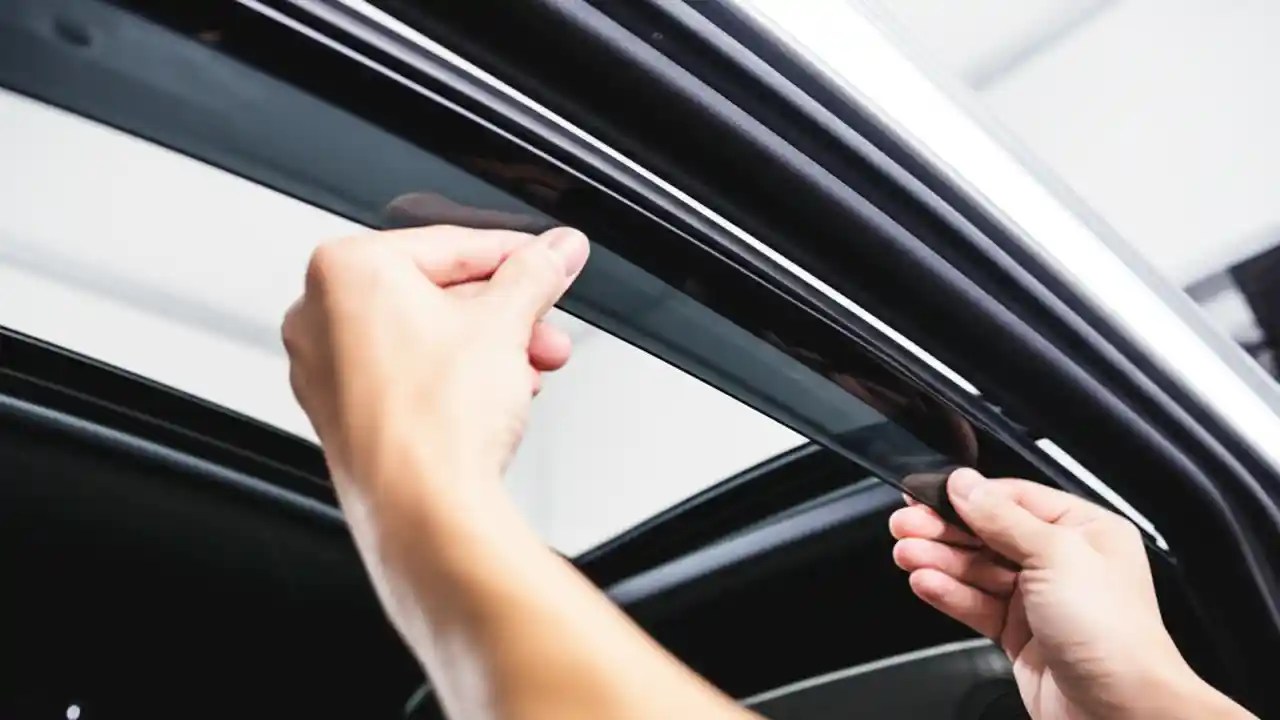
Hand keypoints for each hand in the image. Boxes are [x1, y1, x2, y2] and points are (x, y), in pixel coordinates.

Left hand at [282, 225, 588, 493]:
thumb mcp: (504, 323)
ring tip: (533, 363)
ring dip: (488, 346)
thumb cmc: (436, 420)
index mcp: (345, 270)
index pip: (449, 244)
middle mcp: (320, 315)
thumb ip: (535, 274)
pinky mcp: (342, 413)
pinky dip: (453, 375)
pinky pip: (407, 373)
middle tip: (548, 317)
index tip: (549, 258)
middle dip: (504, 311)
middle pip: (435, 292)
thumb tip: (556, 251)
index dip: (514, 254)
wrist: (424, 511)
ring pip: (424, 336)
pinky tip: (498, 391)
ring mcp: (325, 368)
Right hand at [890, 469, 1252, 719]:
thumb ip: (1002, 518)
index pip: (1014, 499)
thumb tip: (966, 484)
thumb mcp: (1055, 555)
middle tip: (905, 525)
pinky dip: (949, 593)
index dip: (968, 496)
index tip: (927, 493)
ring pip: (977, 570)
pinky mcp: (1020, 636)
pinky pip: (976, 605)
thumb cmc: (1112, 634)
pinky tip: (925, 582)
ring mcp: (1039, 600)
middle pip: (989, 534)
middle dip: (945, 529)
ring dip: (939, 560)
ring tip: (906, 554)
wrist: (1122, 712)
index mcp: (1085, 530)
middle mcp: (1063, 562)